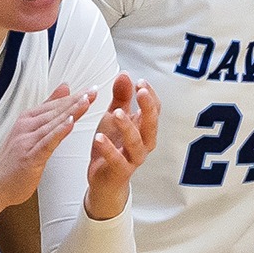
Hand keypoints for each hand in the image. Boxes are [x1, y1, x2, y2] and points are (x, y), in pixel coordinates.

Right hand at [0, 85, 97, 218]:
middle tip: (94, 90)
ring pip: (53, 123)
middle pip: (55, 111)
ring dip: (71, 111)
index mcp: (27, 120)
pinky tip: (70, 124)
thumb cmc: (11, 161)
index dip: (74, 96)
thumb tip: (63, 89)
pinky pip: (47, 142)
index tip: (91, 89)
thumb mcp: (29, 130)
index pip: (54, 104)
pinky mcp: (30, 156)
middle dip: (76, 100)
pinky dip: (59, 132)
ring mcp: (27, 140)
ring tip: (86, 101)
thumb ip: (47, 110)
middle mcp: (26, 126)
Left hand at [85, 74, 157, 220]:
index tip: (140, 81)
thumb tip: (126, 74)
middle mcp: (144, 143)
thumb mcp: (114, 118)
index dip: (149, 95)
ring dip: (127, 127)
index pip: (154, 109)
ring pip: (136, 142)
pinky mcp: (120, 171)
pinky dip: (108, 149)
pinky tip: (99, 138)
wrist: (103, 178)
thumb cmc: (112, 145)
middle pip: (151, 124)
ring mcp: (134, 158)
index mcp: (144, 128)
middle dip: (147, 107)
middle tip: (140, 91)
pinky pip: (117, 160)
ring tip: (116, 114)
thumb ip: (121, 98)